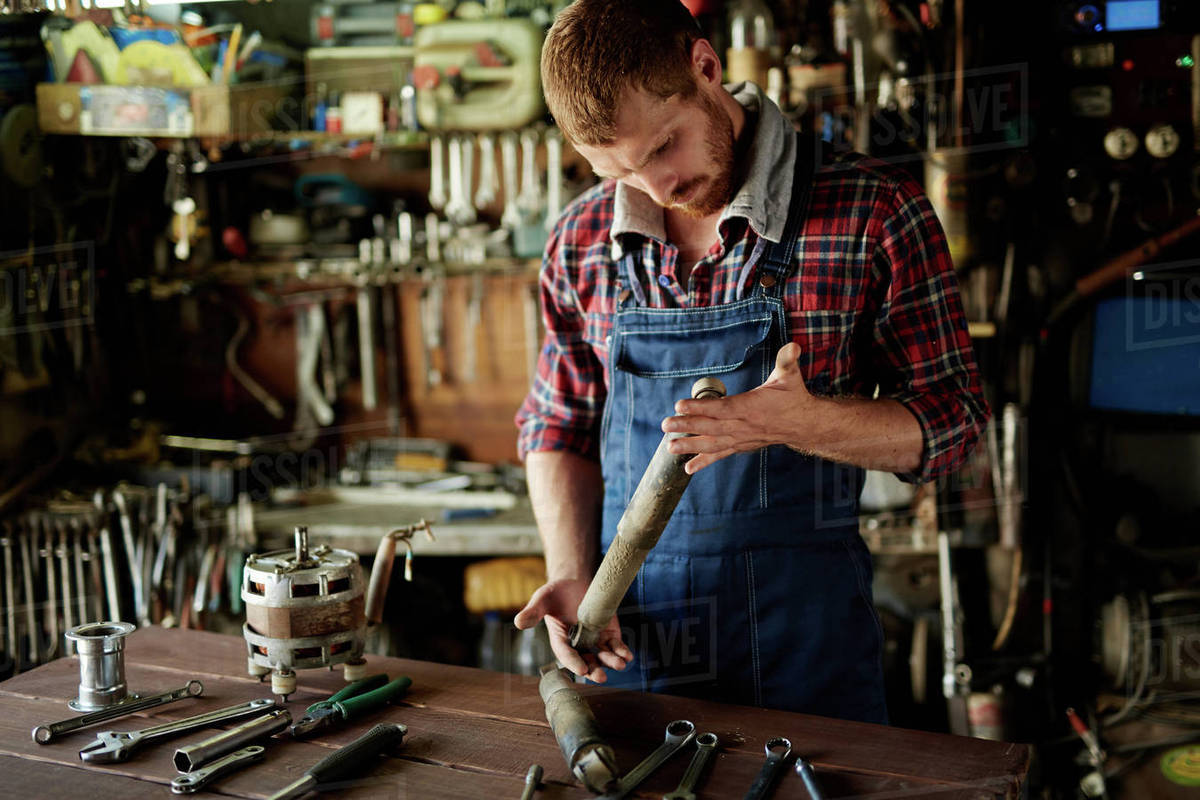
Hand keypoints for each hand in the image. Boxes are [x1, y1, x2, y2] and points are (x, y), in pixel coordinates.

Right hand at [513, 578, 632, 682]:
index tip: (581, 670)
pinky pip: (615, 645)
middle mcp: (578, 644)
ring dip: (611, 662)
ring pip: (603, 656)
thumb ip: (532, 612)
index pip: (566, 654)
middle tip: (600, 677)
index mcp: (561, 640)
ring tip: (619, 664)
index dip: (573, 662)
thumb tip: (517, 622)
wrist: (574, 581)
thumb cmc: (555, 592)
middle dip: (594, 670)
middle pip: (586, 661)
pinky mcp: (608, 632)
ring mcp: (595, 640)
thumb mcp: (542, 599)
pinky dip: (622, 650)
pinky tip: (627, 656)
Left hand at [662, 342, 819, 473]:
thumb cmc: (793, 397)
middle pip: (711, 427)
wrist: (803, 424)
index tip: (679, 405)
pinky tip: (688, 467)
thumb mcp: (790, 376)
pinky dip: (704, 461)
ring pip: (712, 443)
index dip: (699, 407)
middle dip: (686, 426)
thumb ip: (787, 360)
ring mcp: (741, 438)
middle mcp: (744, 426)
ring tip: (669, 447)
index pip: (721, 408)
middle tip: (665, 425)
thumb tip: (793, 346)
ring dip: (690, 446)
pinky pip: (720, 454)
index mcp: (751, 407)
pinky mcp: (741, 445)